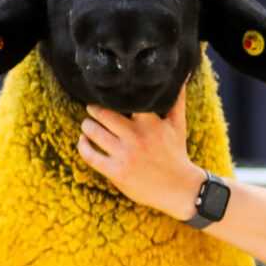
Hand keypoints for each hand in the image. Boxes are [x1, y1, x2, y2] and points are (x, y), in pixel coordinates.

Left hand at [78, 91, 205, 215]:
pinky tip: (83, 140)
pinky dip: (83, 146)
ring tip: (86, 123)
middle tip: (91, 106)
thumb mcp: (178, 125)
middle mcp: (136, 137)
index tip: (107, 91)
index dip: (113, 95)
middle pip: (104, 115)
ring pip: (95, 133)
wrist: (178, 188)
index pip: (126, 101)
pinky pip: (91, 156)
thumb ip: (176, 100)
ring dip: (86, 125)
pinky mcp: (116, 172)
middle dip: (94, 109)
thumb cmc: (176, 152)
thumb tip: (182, 76)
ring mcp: (125, 155)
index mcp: (151, 123)